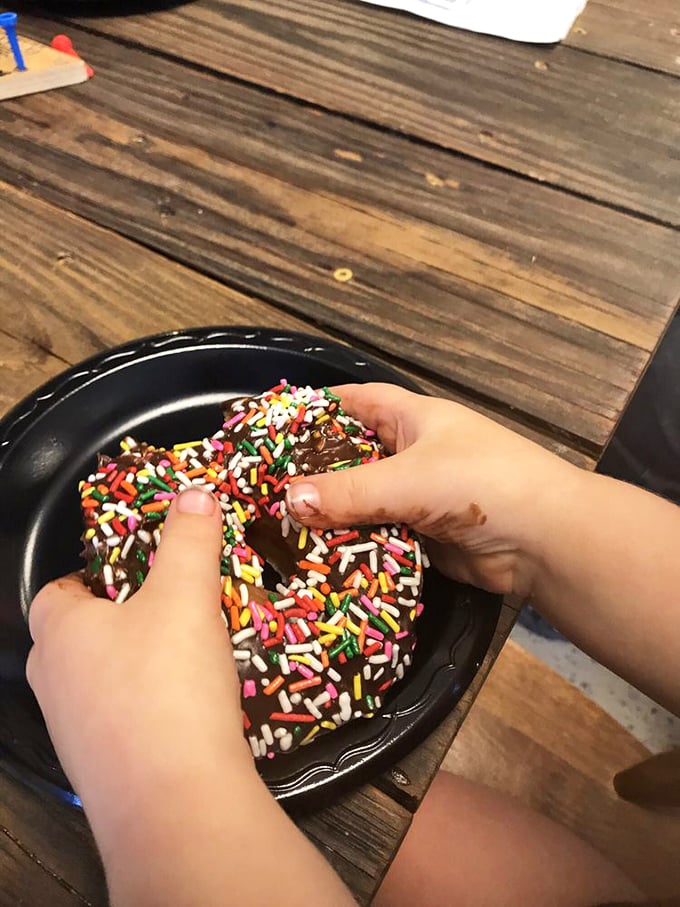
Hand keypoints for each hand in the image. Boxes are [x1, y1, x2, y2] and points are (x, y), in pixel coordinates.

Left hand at [27, 488, 354, 906]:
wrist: (177, 802)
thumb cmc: (168, 684)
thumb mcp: (187, 593)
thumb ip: (190, 538)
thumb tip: (195, 493)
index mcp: (60, 631)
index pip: (59, 588)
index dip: (96, 573)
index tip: (137, 571)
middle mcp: (53, 682)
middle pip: (80, 636)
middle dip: (123, 619)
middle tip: (174, 609)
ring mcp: (73, 733)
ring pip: (101, 682)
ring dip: (138, 667)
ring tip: (190, 658)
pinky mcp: (102, 773)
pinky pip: (122, 723)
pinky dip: (150, 710)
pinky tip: (191, 711)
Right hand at [286, 383, 581, 596]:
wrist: (544, 542)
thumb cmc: (480, 485)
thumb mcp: (408, 479)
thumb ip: (347, 492)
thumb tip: (286, 500)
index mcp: (412, 419)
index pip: (354, 402)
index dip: (315, 408)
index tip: (271, 423)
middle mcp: (410, 453)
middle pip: (350, 456)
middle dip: (312, 470)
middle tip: (259, 487)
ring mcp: (416, 497)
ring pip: (360, 502)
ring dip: (328, 515)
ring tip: (274, 528)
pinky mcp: (420, 536)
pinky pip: (374, 537)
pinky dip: (349, 545)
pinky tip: (313, 558)